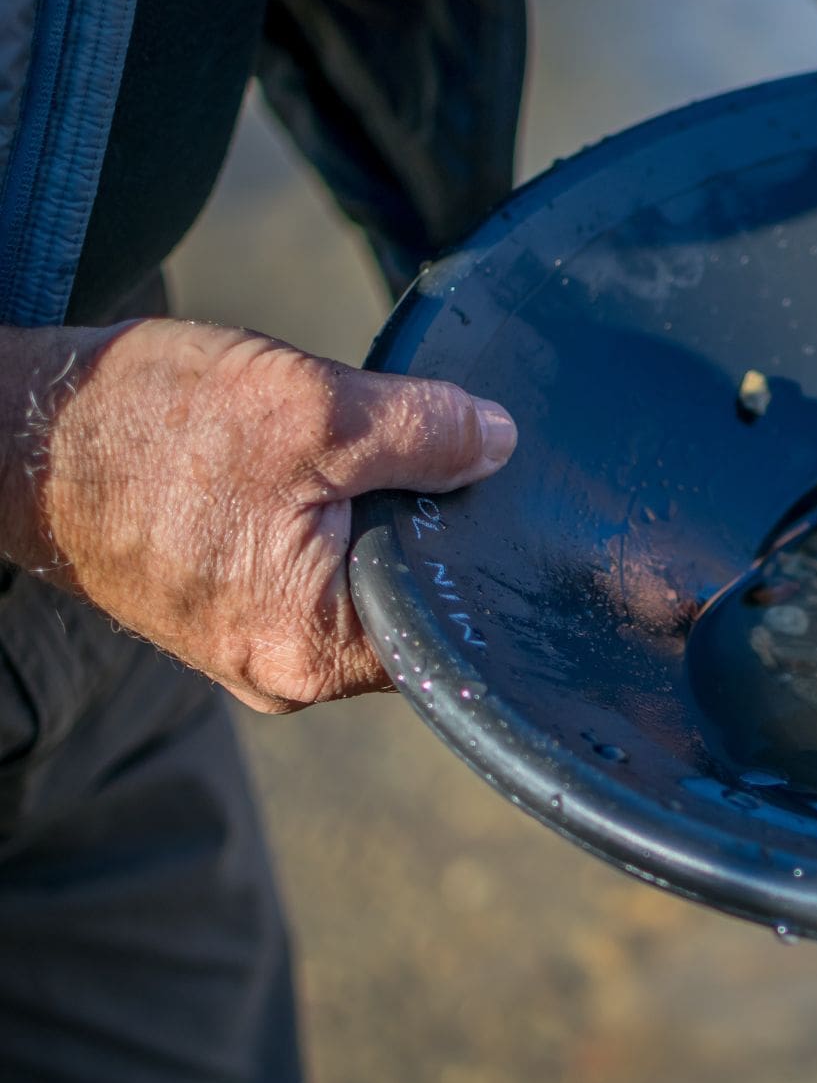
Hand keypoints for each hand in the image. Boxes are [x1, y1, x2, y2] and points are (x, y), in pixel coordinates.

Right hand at [1, 320, 515, 712]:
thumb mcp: (309, 409)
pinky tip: (316, 472)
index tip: (501, 495)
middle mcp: (287, 673)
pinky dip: (325, 520)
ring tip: (353, 455)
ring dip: (371, 516)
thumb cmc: (146, 429)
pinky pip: (311, 574)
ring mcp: (252, 647)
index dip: (483, 553)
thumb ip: (423, 432)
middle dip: (426, 526)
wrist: (10, 434)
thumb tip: (500, 442)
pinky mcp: (226, 611)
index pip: (452, 626)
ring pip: (359, 581)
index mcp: (317, 650)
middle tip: (431, 453)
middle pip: (409, 603)